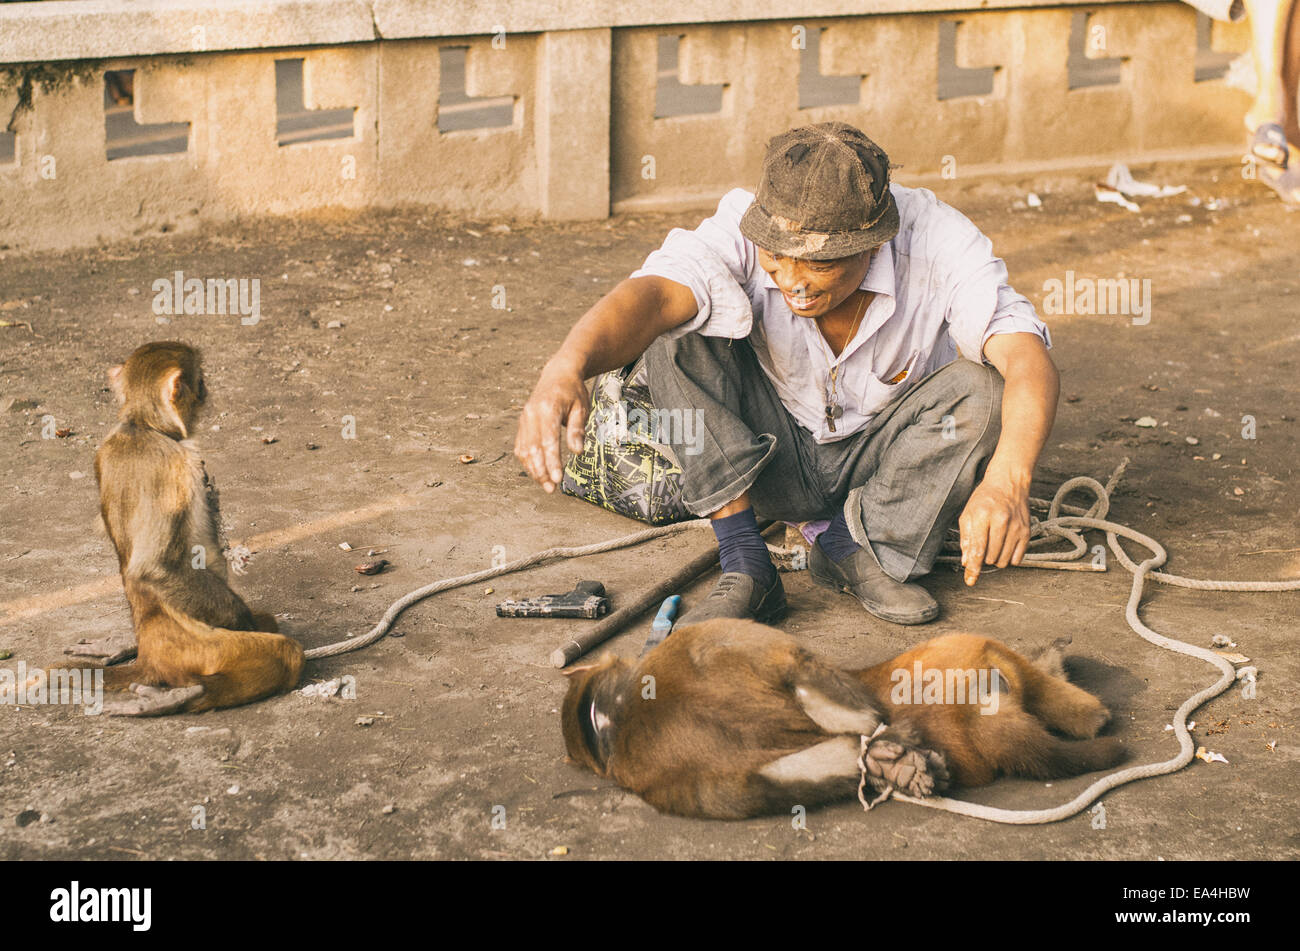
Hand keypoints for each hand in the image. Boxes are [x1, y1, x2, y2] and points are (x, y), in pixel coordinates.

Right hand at [514, 362, 588, 492]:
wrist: (558, 374)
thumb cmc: (573, 392)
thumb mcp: (581, 407)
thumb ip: (578, 429)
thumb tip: (577, 452)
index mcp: (548, 408)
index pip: (548, 440)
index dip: (552, 461)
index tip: (558, 478)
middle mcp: (531, 414)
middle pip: (533, 448)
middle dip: (541, 471)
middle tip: (551, 489)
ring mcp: (524, 419)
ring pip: (524, 450)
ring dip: (533, 470)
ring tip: (547, 486)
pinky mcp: (522, 424)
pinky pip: (521, 446)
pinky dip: (527, 462)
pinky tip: (538, 473)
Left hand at [958, 477, 1030, 585]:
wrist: (1009, 484)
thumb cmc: (984, 499)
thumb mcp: (968, 514)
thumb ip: (966, 539)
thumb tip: (967, 562)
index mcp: (982, 515)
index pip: (978, 549)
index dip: (973, 568)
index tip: (970, 581)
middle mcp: (1002, 521)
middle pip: (990, 557)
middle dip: (983, 558)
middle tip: (983, 544)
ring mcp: (1016, 527)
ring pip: (1003, 561)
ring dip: (995, 559)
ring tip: (993, 543)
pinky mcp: (1027, 532)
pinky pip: (1017, 558)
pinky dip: (1008, 558)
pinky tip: (1004, 546)